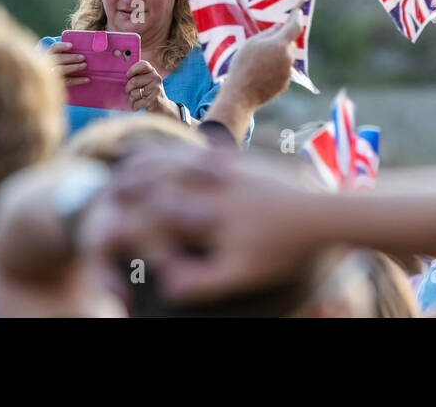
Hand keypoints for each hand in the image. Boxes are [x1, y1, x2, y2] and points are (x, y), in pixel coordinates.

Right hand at [47, 42, 88, 86]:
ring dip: (74, 67)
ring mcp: (51, 74)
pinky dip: (78, 80)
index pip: (54, 48)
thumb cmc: (61, 63)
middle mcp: (47, 63)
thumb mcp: (60, 56)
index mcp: (49, 54)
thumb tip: (79, 46)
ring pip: (61, 70)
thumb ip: (67, 52)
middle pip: (57, 59)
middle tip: (83, 57)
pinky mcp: (56, 84)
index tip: (71, 45)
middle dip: (71, 57)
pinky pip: (67, 82)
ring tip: (84, 65)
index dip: (62, 46)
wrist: (51, 82)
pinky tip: (87, 79)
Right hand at [88, 145, 317, 305]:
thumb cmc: (283, 248)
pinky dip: (185, 151)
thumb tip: (165, 285)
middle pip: (166, 176)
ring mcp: (231, 168)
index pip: (161, 208)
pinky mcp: (245, 161)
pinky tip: (180, 152)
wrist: (324, 213)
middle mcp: (217, 184)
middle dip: (137, 179)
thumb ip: (200, 280)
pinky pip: (205, 151)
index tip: (111, 215)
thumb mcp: (242, 274)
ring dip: (157, 159)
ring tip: (137, 160)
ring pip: (184, 158)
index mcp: (211, 212)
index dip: (134, 211)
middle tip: (113, 182)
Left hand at [125, 60, 178, 118]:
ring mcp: (156, 89)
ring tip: (136, 100)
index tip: (128, 75)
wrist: (162, 107)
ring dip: (131, 100)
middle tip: (130, 93)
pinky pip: (136, 103)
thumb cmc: (149, 93)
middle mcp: (156, 78)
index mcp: (153, 72)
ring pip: (133, 93)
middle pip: (133, 81)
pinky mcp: (153, 100)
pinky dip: (134, 106)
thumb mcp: (146, 81)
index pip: (143, 65)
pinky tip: (138, 106)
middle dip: (128, 89)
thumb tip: (124, 77)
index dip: (133, 69)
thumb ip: (138, 76)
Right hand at [224, 9, 302, 107]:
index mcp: (280, 45)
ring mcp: (288, 72)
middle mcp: (288, 58)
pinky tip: (261, 72)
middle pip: (291, 43)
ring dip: (279, 54)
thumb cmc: (243, 65)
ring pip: (287, 57)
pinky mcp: (285, 83)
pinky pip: (283, 70)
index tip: (297, 13)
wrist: (241, 94)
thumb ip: (268, 33)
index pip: (295, 27)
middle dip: (283, 40)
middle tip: (267, 42)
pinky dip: (276, 67)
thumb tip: (279, 27)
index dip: (297, 18)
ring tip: (260, 60)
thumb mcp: (251, 43)